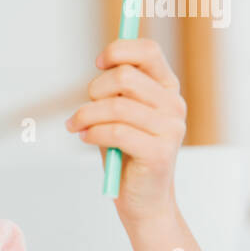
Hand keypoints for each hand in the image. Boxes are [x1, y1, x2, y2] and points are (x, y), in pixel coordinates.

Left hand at [65, 37, 186, 226]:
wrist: (142, 200)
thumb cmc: (127, 152)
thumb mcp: (120, 113)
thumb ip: (117, 89)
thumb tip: (104, 60)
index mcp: (167, 89)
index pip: (148, 52)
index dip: (118, 50)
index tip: (97, 64)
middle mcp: (174, 105)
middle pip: (125, 76)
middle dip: (94, 90)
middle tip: (84, 110)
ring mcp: (170, 129)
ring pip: (116, 106)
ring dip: (86, 115)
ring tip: (76, 126)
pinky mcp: (159, 152)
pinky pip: (116, 132)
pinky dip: (93, 133)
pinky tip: (85, 138)